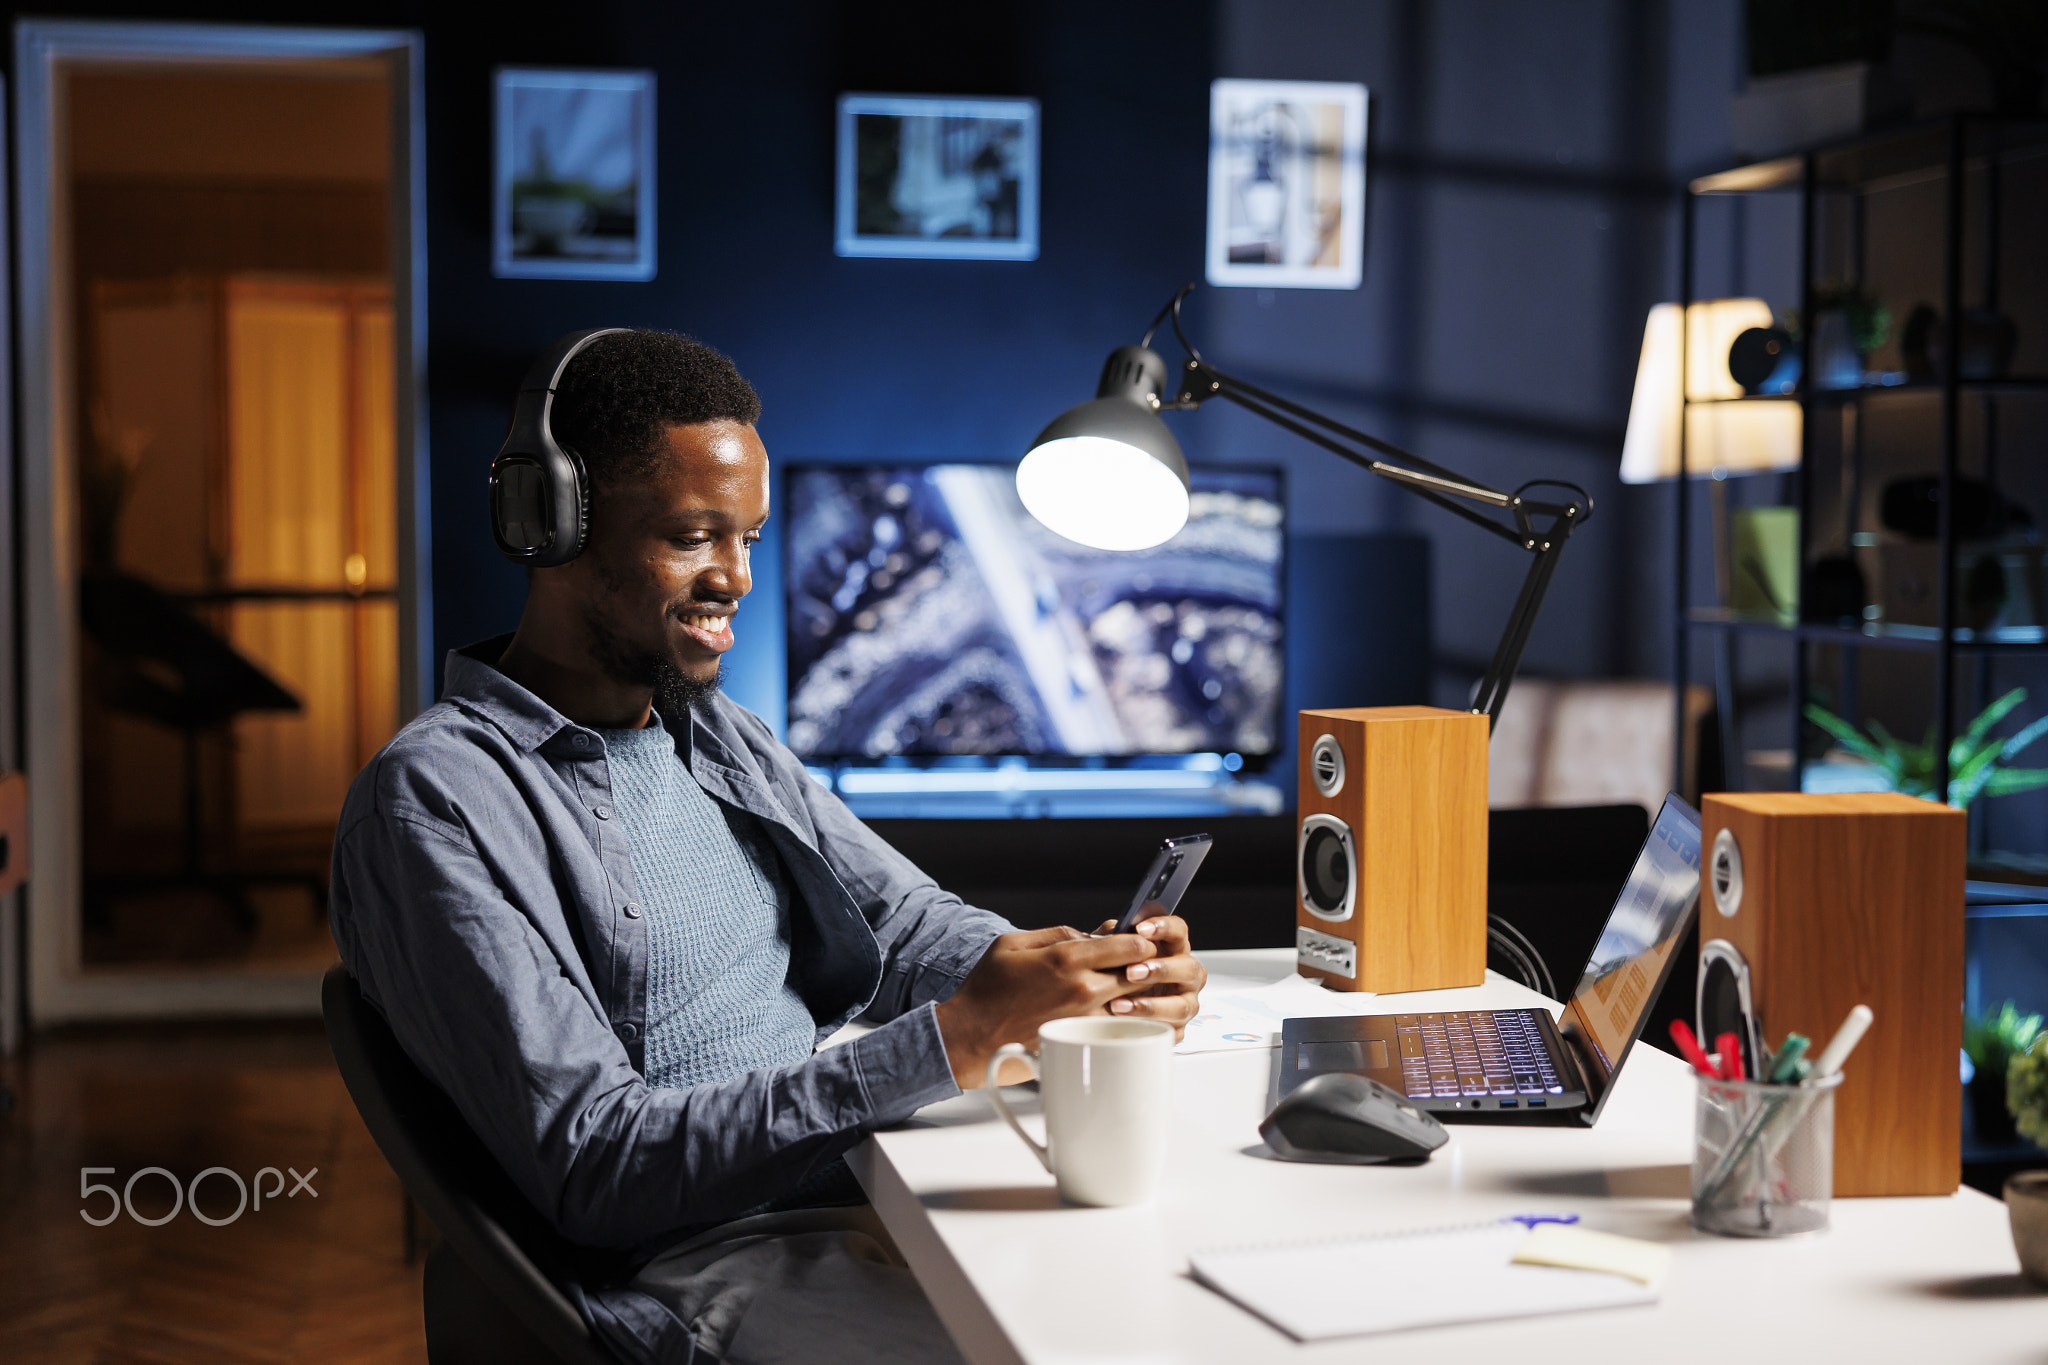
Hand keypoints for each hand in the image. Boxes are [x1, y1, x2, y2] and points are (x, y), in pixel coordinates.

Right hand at [936, 925, 1165, 1088]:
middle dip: (1148, 966)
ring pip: (1136, 1003)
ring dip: (1140, 995)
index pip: (1131, 944)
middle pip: (1142, 973)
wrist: (971, 1037)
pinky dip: (1128, 1020)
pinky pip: (1120, 1028)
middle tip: (1143, 964)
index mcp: (1067, 958)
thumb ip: (1056, 932)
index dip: (1143, 939)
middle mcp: (1083, 988)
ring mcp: (1086, 1019)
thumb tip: (1089, 934)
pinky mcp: (1082, 1042)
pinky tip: (1124, 1014)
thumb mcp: (1012, 943)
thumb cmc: (987, 990)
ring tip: (1132, 989)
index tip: (1141, 939)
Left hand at [1093, 915, 1205, 1040]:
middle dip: (1161, 969)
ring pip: (1181, 1006)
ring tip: (1119, 1004)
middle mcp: (1186, 975)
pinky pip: (1169, 1031)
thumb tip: (1113, 930)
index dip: (1164, 927)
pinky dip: (1146, 1027)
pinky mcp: (1177, 1028)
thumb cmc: (1114, 973)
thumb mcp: (1111, 953)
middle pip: (1188, 968)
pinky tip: (1124, 1022)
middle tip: (1131, 972)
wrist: (1105, 1007)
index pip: (1178, 931)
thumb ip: (1115, 940)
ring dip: (1151, 1005)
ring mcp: (1185, 1003)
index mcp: (1174, 949)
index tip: (1140, 930)